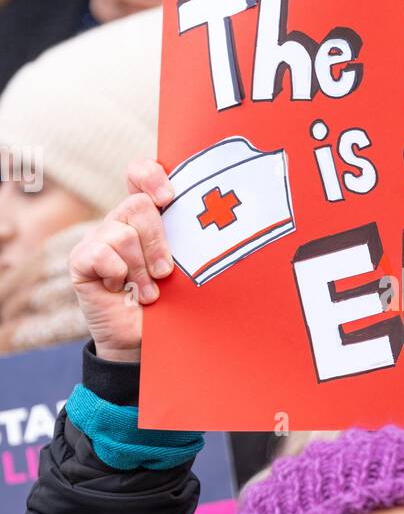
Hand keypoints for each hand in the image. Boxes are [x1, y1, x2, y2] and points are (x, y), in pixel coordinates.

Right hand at [69, 160, 173, 363]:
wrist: (143, 340)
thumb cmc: (170, 301)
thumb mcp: (186, 268)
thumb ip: (190, 241)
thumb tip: (213, 221)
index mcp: (146, 216)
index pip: (140, 173)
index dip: (151, 175)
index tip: (169, 198)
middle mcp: (120, 221)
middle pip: (138, 205)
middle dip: (158, 242)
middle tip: (165, 273)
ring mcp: (98, 239)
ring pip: (122, 234)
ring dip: (140, 269)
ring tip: (148, 292)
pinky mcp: (81, 260)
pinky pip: (101, 254)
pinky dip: (117, 275)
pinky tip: (120, 289)